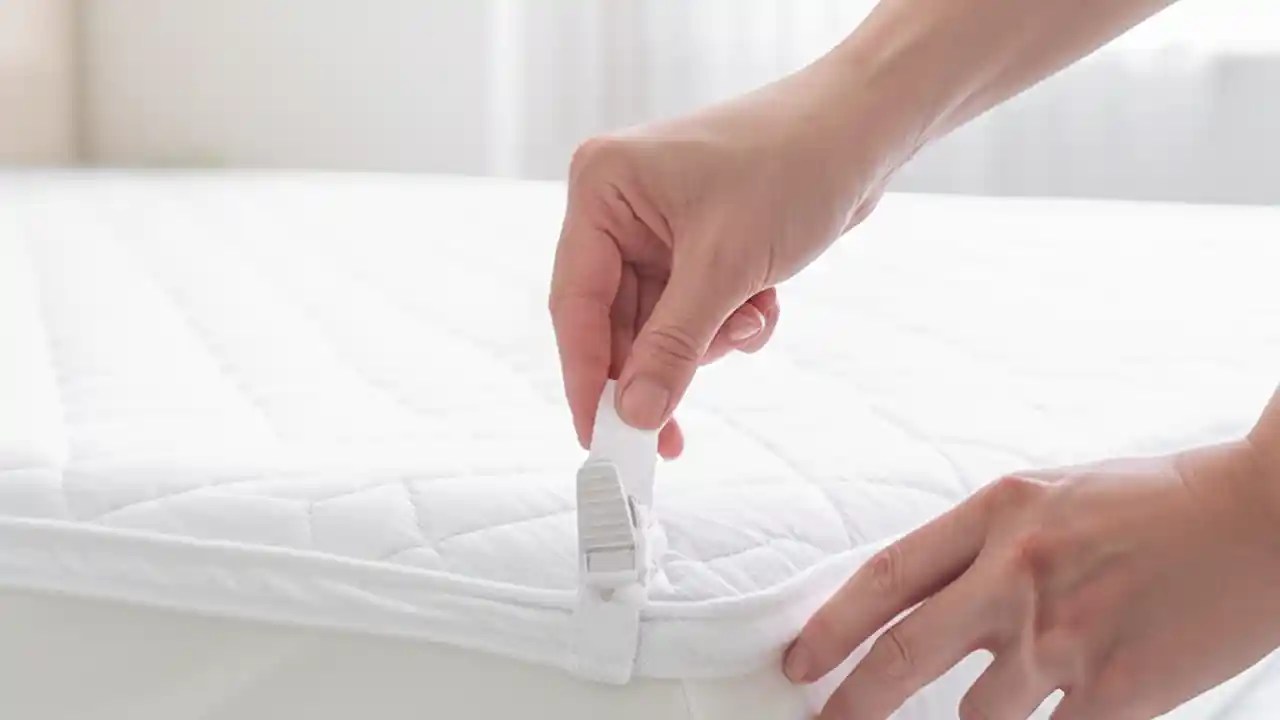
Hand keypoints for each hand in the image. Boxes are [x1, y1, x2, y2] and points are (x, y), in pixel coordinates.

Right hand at [549, 62, 896, 455]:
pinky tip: (765, 300)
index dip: (586, 377)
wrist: (865, 129)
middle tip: (671, 437)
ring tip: (753, 315)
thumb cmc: (792, 166)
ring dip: (709, 339)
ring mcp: (659, 226)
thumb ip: (674, 346)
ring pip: (661, 325)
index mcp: (602, 189)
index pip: (575, 302)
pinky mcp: (698, 242)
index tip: (600, 437)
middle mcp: (620, 206)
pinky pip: (696, 311)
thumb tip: (637, 415)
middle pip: (617, 322)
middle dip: (662, 364)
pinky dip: (730, 320)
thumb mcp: (725, 266)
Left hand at [784, 441, 1279, 718]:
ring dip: (979, 717)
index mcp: (998, 514)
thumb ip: (979, 543)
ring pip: (976, 715)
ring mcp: (1069, 636)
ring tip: (1022, 684)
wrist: (1257, 521)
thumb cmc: (1149, 503)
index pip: (886, 578)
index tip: (798, 662)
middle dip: (852, 700)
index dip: (831, 627)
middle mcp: (1021, 573)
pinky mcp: (1119, 691)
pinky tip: (1061, 708)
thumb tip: (913, 600)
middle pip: (905, 653)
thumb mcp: (1047, 495)